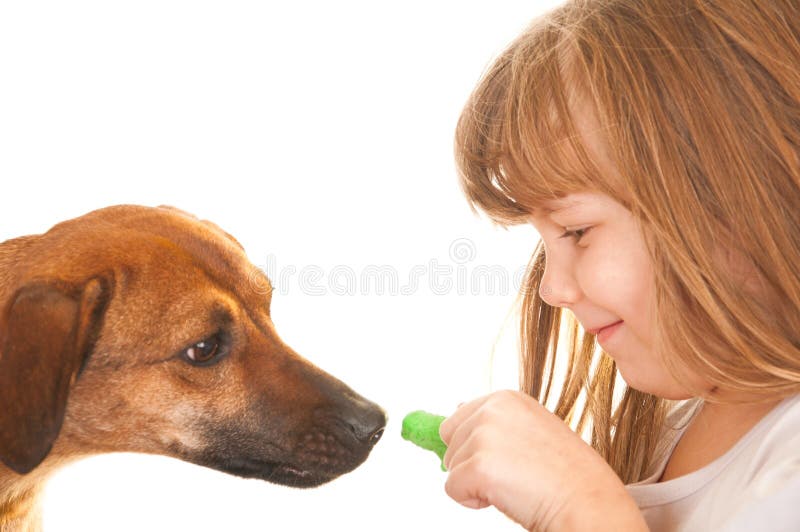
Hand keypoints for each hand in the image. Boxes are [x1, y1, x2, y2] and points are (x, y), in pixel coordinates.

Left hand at [439, 390, 646, 530]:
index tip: (506, 459)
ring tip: (515, 484)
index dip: (474, 447)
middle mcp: (492, 409)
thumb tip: (456, 407)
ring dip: (475, 482)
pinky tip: (507, 496)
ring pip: (450, 466)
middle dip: (469, 462)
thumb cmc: (564, 473)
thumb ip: (493, 419)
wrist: (587, 501)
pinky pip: (452, 489)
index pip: (458, 419)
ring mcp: (484, 436)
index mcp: (505, 398)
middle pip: (449, 441)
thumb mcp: (529, 429)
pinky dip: (473, 501)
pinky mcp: (478, 466)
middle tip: (510, 474)